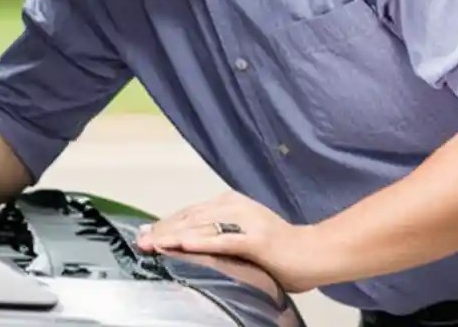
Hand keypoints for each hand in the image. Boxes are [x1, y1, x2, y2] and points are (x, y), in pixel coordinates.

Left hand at [134, 191, 327, 292]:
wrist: (316, 253)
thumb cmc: (279, 249)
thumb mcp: (241, 236)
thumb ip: (216, 236)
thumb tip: (184, 244)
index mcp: (229, 204)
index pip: (188, 214)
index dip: (164, 224)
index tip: (143, 235)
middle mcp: (234, 207)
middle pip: (189, 218)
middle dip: (162, 230)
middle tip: (140, 242)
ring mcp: (246, 221)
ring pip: (201, 227)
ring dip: (173, 236)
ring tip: (152, 243)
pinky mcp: (256, 239)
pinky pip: (223, 240)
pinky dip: (200, 242)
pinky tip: (182, 245)